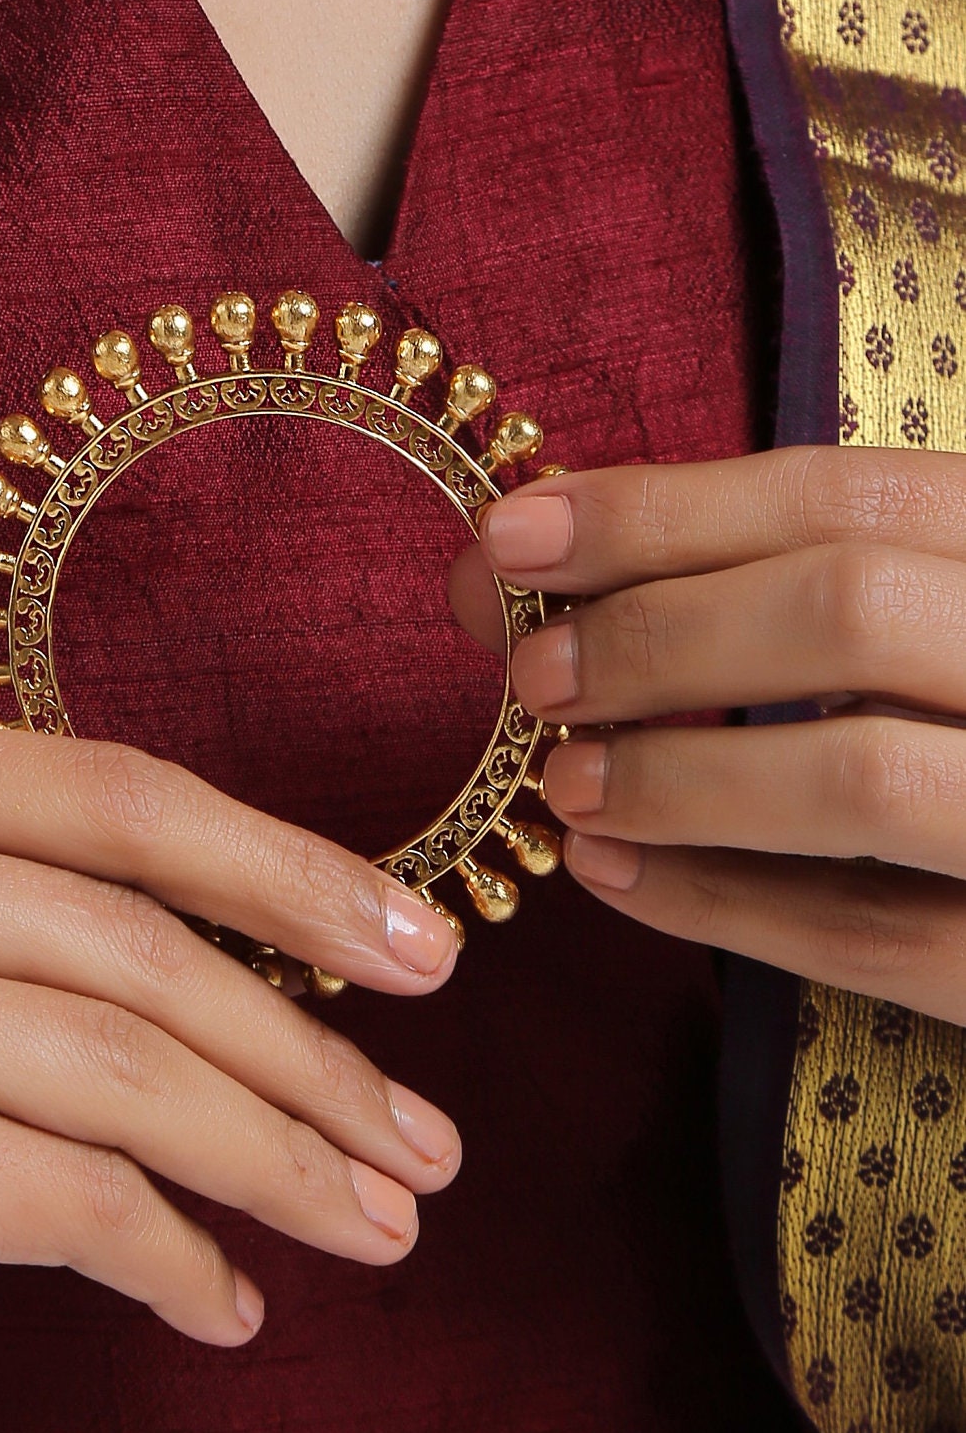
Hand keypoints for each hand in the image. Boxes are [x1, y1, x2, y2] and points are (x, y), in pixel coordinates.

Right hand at [0, 708, 460, 1432]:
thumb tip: (253, 969)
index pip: (111, 798)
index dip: (287, 873)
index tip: (419, 950)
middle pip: (142, 945)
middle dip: (316, 1054)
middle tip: (427, 1144)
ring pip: (135, 1074)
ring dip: (284, 1163)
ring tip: (378, 1226)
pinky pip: (77, 1200)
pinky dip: (176, 1260)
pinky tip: (222, 1306)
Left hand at [447, 447, 965, 1023]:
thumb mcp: (931, 612)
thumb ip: (769, 577)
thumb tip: (518, 563)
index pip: (846, 496)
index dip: (662, 509)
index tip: (510, 534)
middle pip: (851, 610)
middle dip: (661, 635)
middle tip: (532, 676)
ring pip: (861, 777)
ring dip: (680, 776)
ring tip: (564, 785)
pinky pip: (869, 937)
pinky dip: (719, 905)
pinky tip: (613, 877)